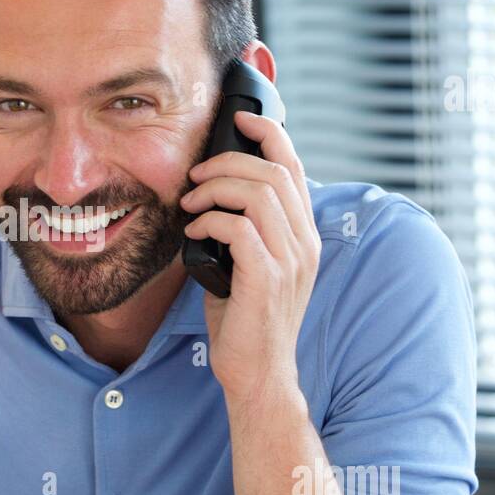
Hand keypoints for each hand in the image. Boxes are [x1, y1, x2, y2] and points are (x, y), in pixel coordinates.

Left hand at [180, 109, 320, 412]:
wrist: (257, 375)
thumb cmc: (244, 320)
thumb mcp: (247, 264)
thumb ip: (241, 229)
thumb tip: (206, 194)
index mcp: (303, 234)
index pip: (294, 167)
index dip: (269, 134)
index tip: (239, 120)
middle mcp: (304, 243)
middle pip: (273, 172)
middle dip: (228, 161)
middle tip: (195, 175)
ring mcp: (290, 261)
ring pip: (258, 194)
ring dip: (215, 189)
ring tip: (190, 204)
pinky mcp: (267, 280)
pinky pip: (239, 228)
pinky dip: (210, 222)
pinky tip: (193, 234)